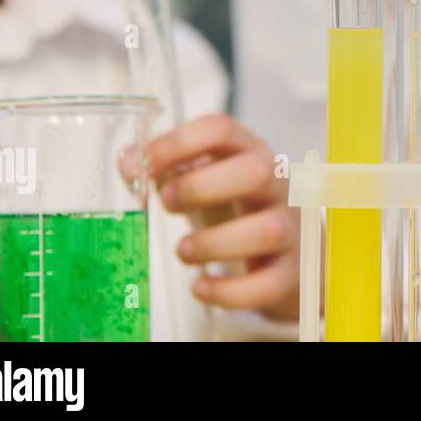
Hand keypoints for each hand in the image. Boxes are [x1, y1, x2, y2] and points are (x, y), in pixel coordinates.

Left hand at [143, 114, 299, 319]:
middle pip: (257, 172)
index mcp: (252, 154)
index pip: (223, 130)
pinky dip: (227, 291)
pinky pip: (266, 284)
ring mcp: (291, 230)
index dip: (178, 143)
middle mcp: (279, 187)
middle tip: (167, 203)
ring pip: (267, 231)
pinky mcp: (290, 274)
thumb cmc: (242, 209)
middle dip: (202, 187)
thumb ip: (169, 168)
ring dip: (214, 242)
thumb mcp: (210, 179)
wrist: (292, 252)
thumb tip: (128, 163)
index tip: (141, 165)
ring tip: (183, 250)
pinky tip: (200, 286)